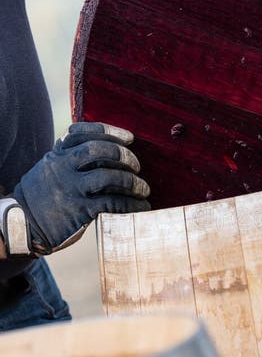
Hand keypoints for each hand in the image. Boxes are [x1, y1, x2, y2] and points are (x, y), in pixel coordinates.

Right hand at [13, 122, 150, 254]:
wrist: (22, 225)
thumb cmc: (42, 197)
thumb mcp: (48, 168)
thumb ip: (68, 157)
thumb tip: (101, 147)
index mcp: (57, 154)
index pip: (84, 132)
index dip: (110, 131)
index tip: (130, 137)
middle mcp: (63, 167)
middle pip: (100, 150)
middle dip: (125, 155)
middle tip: (137, 166)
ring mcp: (71, 188)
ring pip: (109, 176)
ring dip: (133, 182)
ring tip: (144, 189)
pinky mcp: (79, 210)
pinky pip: (112, 203)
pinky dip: (131, 204)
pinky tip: (142, 207)